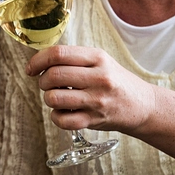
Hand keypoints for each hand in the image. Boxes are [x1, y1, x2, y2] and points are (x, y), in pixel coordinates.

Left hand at [25, 45, 155, 133]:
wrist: (142, 105)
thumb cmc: (115, 81)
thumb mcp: (101, 61)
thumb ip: (74, 59)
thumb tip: (40, 62)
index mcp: (98, 58)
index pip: (58, 54)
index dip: (38, 60)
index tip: (31, 68)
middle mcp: (98, 78)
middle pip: (53, 75)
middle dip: (42, 81)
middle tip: (47, 84)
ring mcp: (96, 100)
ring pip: (54, 98)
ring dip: (48, 98)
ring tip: (57, 97)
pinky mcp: (94, 120)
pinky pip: (62, 120)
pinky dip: (56, 117)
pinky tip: (64, 112)